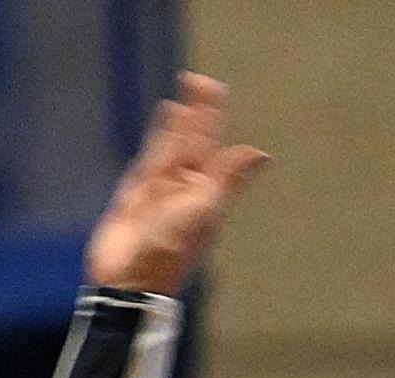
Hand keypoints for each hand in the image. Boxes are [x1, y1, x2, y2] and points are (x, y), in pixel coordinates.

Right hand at [84, 72, 270, 295]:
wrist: (130, 279)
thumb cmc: (171, 248)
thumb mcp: (205, 209)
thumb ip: (229, 177)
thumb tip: (263, 154)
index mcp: (206, 189)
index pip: (212, 142)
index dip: (212, 115)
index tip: (213, 87)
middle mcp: (185, 186)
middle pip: (193, 140)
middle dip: (197, 113)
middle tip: (199, 80)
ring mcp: (160, 190)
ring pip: (171, 147)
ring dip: (178, 125)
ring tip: (183, 100)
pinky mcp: (135, 194)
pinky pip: (148, 160)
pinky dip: (156, 142)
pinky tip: (162, 127)